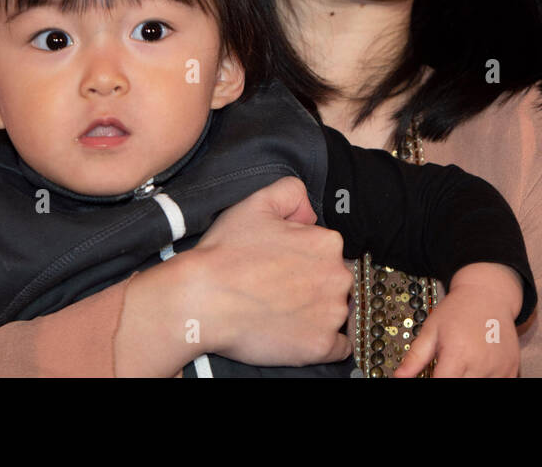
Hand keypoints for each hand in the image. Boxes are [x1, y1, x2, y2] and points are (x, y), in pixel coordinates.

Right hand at [186, 176, 354, 366]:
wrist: (202, 300)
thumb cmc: (226, 254)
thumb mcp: (257, 204)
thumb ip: (291, 193)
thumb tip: (310, 212)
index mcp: (327, 243)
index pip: (329, 253)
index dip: (306, 260)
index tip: (284, 268)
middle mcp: (338, 276)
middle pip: (336, 283)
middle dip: (315, 287)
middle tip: (281, 292)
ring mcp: (331, 314)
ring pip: (336, 313)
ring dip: (318, 314)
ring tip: (283, 314)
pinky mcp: (320, 346)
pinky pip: (339, 347)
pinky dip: (324, 343)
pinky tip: (299, 335)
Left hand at [392, 263, 521, 376]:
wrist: (489, 294)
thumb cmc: (459, 310)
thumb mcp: (431, 329)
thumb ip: (415, 356)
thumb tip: (398, 376)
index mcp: (457, 355)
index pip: (442, 386)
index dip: (434, 386)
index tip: (433, 377)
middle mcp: (479, 364)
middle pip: (461, 388)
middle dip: (451, 381)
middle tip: (447, 370)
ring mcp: (498, 369)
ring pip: (479, 389)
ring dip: (468, 381)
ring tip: (462, 367)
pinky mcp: (511, 370)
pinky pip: (500, 385)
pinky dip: (487, 381)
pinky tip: (477, 371)